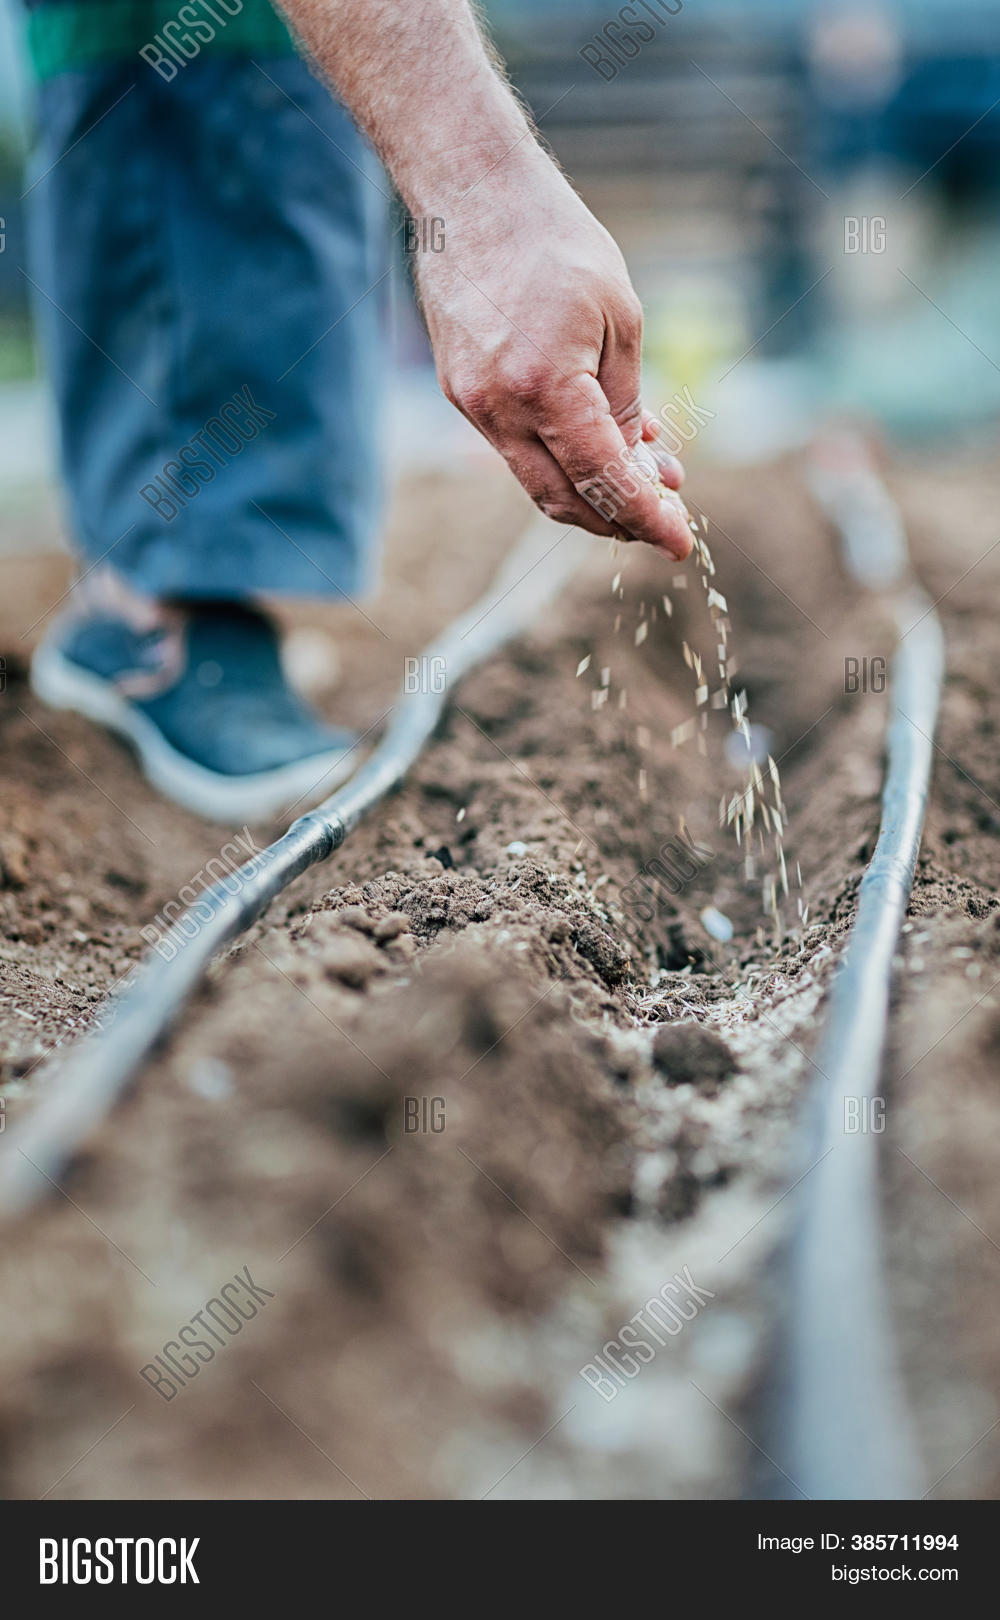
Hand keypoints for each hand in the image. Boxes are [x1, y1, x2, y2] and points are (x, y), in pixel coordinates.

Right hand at [414, 153, 693, 559]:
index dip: (646, 519)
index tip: (679, 542)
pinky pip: (517, 448)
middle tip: (663, 518)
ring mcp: (472, 405)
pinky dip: (560, 459)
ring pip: (537, 480)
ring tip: (642, 479)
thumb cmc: (554, 241)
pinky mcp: (461, 393)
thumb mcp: (618, 319)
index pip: (603, 481)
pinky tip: (599, 444)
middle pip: (563, 500)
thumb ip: (625, 403)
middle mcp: (499, 409)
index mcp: (545, 388)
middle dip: (617, 520)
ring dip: (590, 493)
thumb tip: (639, 468)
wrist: (470, 191)